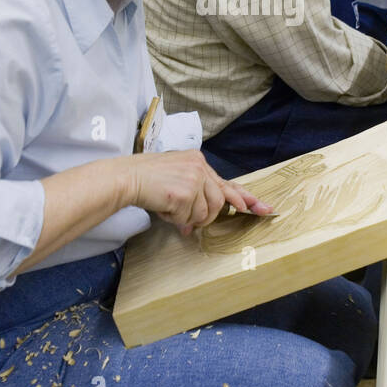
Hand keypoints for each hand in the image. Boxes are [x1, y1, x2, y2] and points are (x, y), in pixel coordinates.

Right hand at [123, 151, 271, 236]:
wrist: (126, 177)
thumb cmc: (146, 179)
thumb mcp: (175, 179)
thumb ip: (193, 196)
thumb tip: (195, 225)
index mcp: (197, 161)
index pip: (226, 182)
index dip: (245, 197)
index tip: (260, 208)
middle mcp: (199, 167)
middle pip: (219, 202)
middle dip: (206, 216)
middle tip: (188, 218)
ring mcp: (194, 179)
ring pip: (206, 213)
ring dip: (188, 218)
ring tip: (170, 208)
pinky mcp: (186, 192)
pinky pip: (190, 218)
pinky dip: (176, 219)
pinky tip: (164, 207)